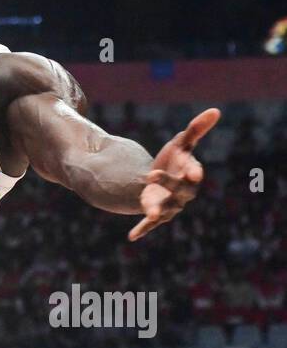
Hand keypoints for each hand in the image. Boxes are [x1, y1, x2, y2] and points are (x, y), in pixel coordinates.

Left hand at [128, 107, 219, 240]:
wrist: (159, 179)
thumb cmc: (174, 160)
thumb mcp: (182, 143)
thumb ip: (196, 129)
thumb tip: (216, 110)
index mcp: (189, 173)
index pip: (193, 171)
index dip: (193, 171)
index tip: (194, 172)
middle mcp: (183, 192)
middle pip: (179, 189)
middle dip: (168, 183)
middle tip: (152, 173)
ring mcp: (169, 204)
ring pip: (166, 208)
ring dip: (158, 210)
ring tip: (150, 212)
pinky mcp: (155, 213)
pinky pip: (150, 224)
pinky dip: (143, 229)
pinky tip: (132, 236)